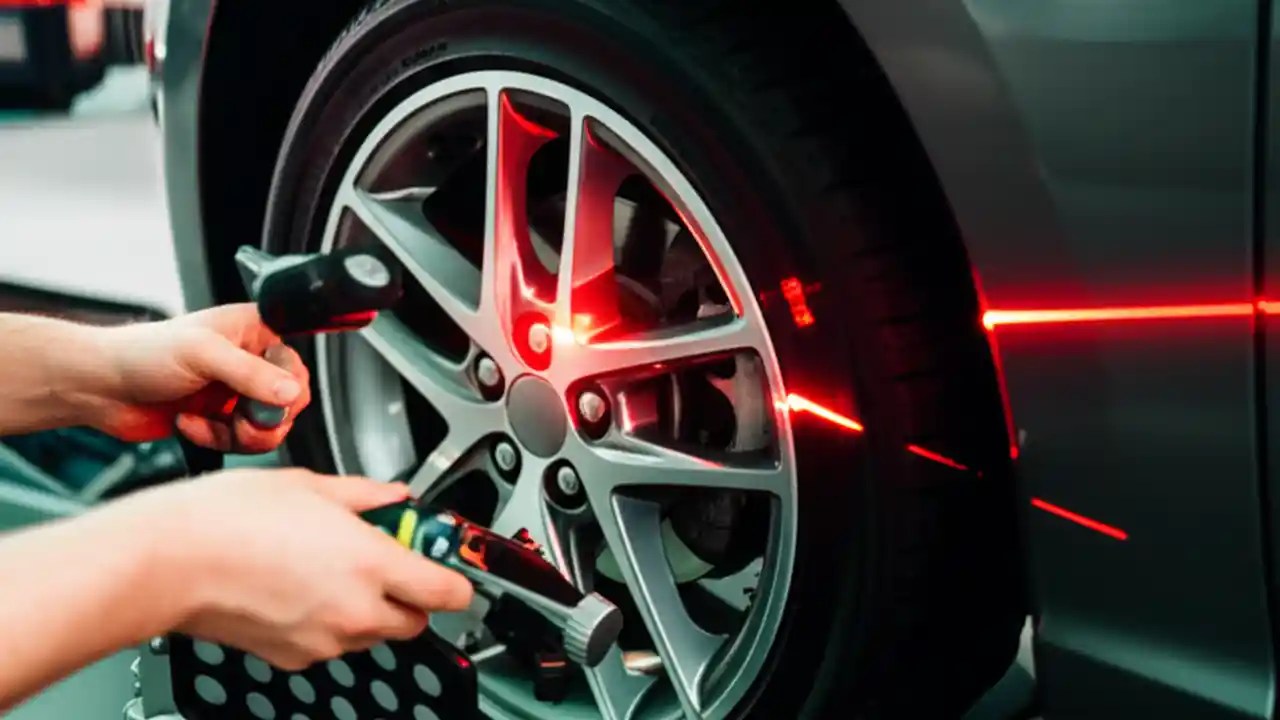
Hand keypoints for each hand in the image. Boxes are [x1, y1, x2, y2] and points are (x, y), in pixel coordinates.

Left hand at [91, 304, 310, 452]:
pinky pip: (241, 443)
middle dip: (263, 420)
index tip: (264, 400)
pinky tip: (190, 425)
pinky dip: (217, 441)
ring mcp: (235, 394)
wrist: (100, 387)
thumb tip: (291, 392)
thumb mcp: (202, 354)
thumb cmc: (143, 353)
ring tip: (213, 425)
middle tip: (238, 419)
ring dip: (241, 435)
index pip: (296, 367)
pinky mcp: (220, 422)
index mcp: (253, 332)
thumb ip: (251, 373)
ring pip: (268, 429)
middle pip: (288, 405)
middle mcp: (249, 363)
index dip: (285, 390)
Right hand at [124, 468, 473, 668]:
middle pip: (417, 620)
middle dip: (412, 595)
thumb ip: (366, 496)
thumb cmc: (226, 518)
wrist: (165, 561)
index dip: (455, 580)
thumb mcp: (310, 486)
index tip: (447, 564)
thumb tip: (394, 497)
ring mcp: (324, 639)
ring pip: (374, 633)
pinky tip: (299, 587)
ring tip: (329, 566)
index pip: (449, 593)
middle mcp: (355, 609)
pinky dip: (328, 622)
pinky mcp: (293, 657)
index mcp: (371, 563)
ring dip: (369, 607)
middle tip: (387, 559)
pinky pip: (331, 643)